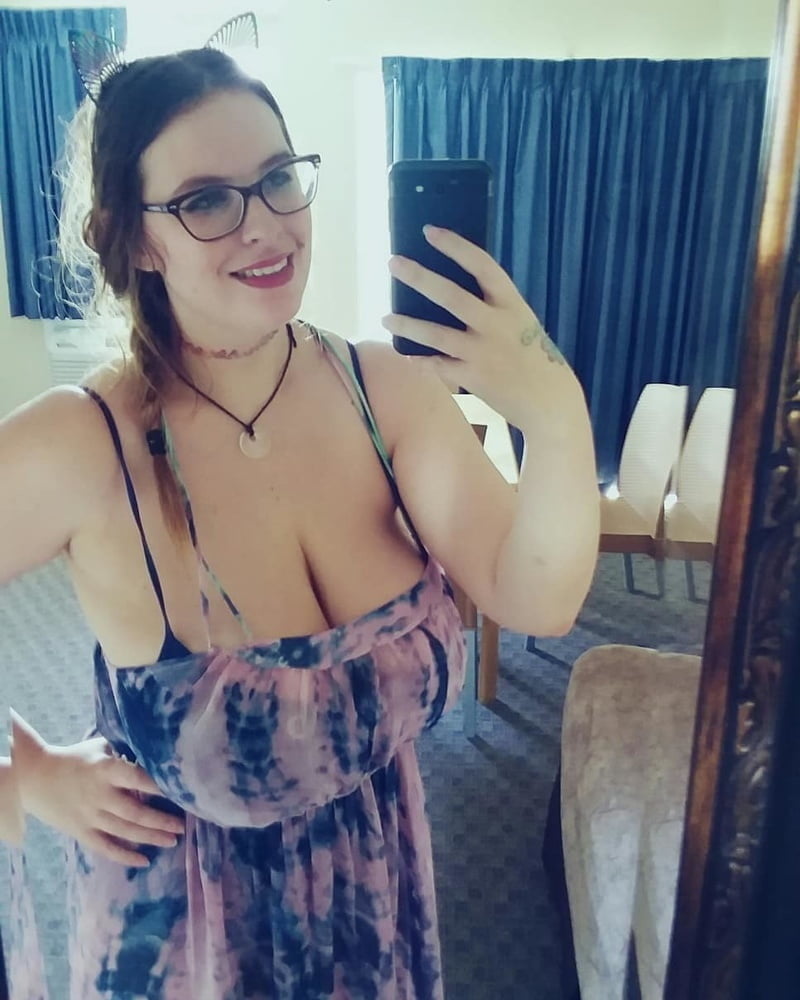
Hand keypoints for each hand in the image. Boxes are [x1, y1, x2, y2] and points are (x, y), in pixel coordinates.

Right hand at [10, 709, 183, 866]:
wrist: (34, 777)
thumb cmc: (75, 758)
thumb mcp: (101, 747)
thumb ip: (126, 752)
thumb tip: (157, 754)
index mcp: (106, 769)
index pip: (138, 779)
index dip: (161, 787)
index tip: (182, 793)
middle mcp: (99, 795)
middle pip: (136, 812)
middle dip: (162, 821)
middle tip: (183, 825)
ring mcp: (89, 816)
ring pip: (125, 831)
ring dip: (151, 837)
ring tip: (173, 840)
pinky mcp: (81, 832)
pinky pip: (105, 848)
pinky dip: (125, 856)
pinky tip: (145, 860)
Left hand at [382, 226, 573, 429]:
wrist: (549, 401)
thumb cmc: (533, 356)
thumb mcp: (521, 323)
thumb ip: (494, 307)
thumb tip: (452, 293)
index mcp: (512, 304)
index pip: (482, 265)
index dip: (456, 247)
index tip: (430, 232)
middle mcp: (496, 325)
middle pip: (451, 295)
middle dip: (419, 277)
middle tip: (393, 262)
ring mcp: (482, 352)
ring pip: (436, 334)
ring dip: (407, 325)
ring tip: (385, 318)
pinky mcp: (472, 377)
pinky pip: (438, 365)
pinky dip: (420, 360)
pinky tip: (406, 353)